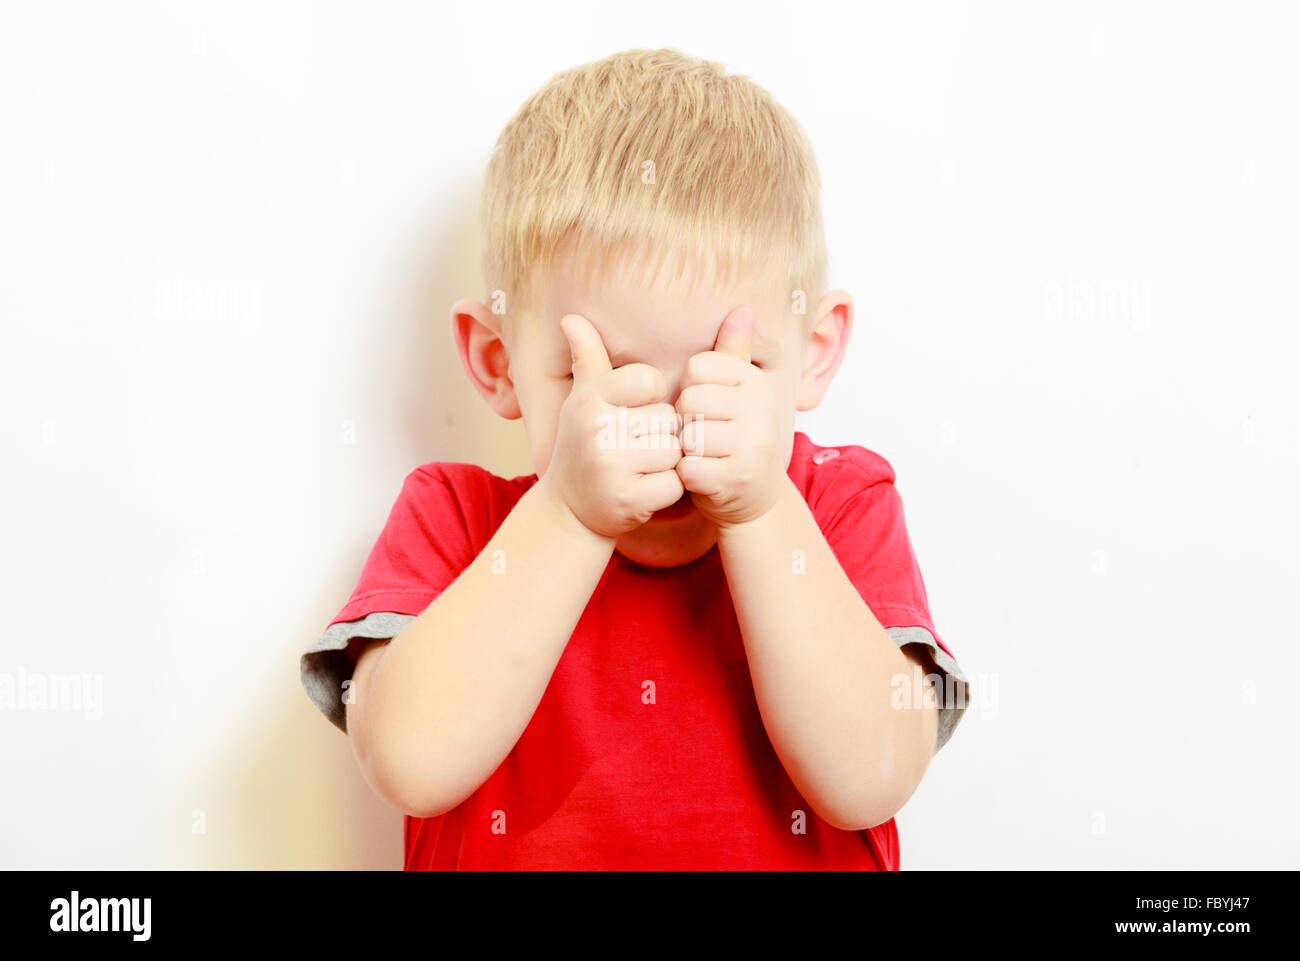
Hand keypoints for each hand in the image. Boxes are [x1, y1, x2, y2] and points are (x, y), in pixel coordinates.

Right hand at [541, 313, 684, 538]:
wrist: (570, 511)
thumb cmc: (584, 445)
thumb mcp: (583, 400)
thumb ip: (588, 357)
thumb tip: (571, 317)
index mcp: (590, 400)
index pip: (651, 381)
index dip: (651, 400)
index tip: (631, 415)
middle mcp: (596, 430)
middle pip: (667, 419)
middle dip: (660, 436)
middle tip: (632, 450)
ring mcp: (611, 467)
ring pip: (674, 451)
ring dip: (665, 463)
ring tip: (638, 469)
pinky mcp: (627, 500)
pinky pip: (675, 484)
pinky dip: (667, 490)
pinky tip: (644, 490)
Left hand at [674, 306, 784, 527]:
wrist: (755, 501)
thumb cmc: (734, 441)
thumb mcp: (737, 395)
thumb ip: (733, 353)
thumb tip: (742, 310)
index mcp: (756, 382)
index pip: (697, 367)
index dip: (690, 391)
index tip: (707, 409)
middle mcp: (762, 409)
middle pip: (689, 399)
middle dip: (686, 421)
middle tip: (703, 438)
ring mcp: (753, 445)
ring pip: (688, 435)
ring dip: (686, 450)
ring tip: (704, 457)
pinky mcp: (738, 478)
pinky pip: (688, 468)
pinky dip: (688, 476)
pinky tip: (703, 479)